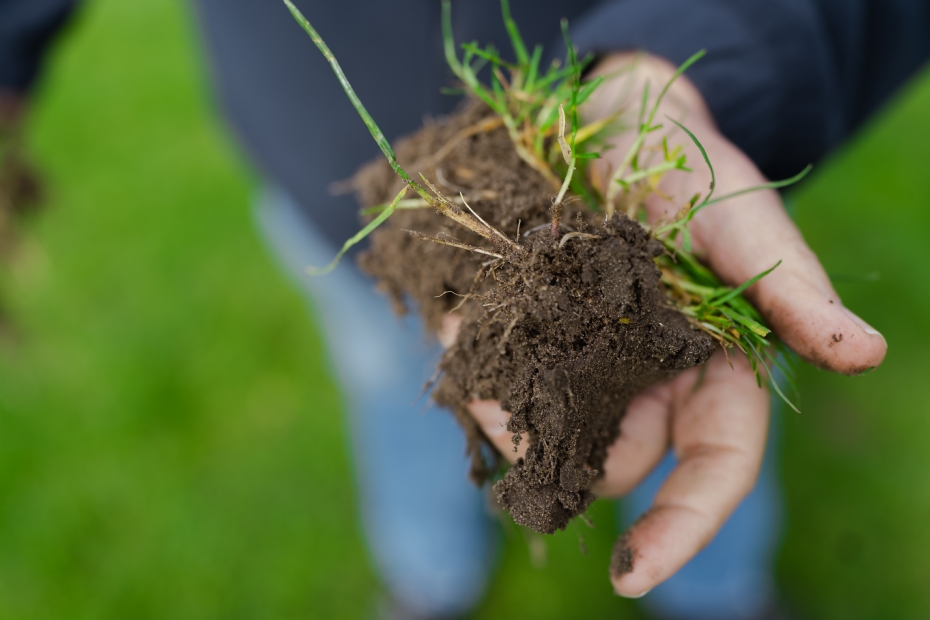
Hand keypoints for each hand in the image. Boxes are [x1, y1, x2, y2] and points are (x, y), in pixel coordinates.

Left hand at [445, 53, 886, 597]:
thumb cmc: (697, 171)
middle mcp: (648, 380)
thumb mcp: (744, 221)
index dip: (681, 527)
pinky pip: (494, 368)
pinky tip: (457, 332)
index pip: (711, 469)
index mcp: (712, 372)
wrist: (619, 123)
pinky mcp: (528, 328)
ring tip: (482, 383)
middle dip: (570, 457)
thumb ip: (792, 287)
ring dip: (510, 414)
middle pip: (613, 455)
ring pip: (546, 424)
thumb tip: (865, 352)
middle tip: (520, 428)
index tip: (633, 577)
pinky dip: (474, 361)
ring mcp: (584, 359)